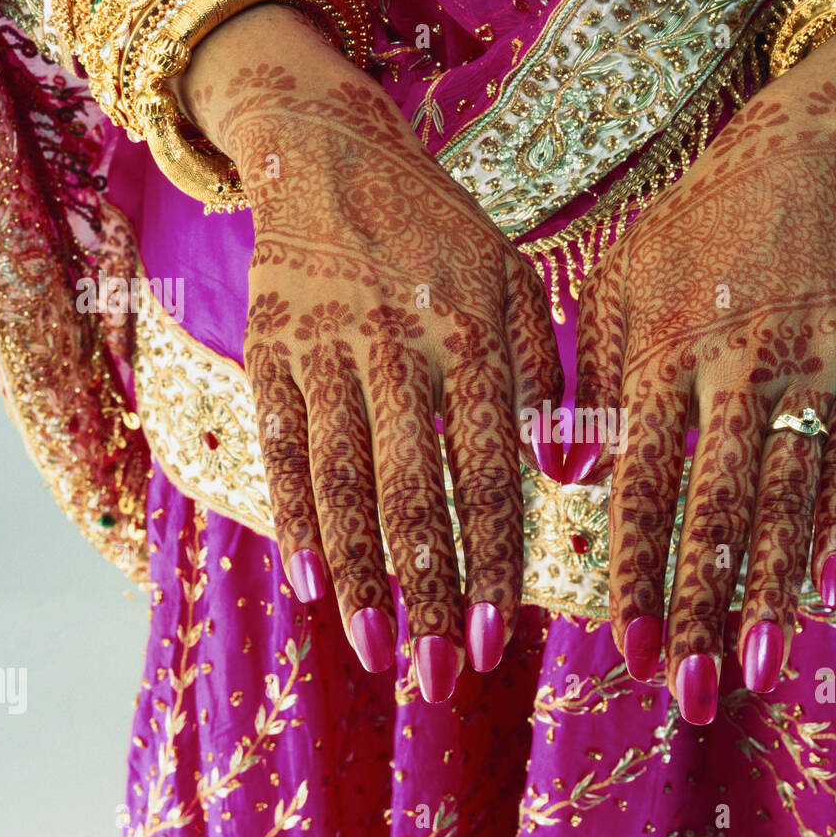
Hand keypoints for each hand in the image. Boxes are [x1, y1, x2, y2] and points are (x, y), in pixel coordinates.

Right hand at [179, 8, 562, 701]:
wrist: (331, 156)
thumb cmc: (444, 235)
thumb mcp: (515, 282)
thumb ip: (545, 377)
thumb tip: (567, 480)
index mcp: (470, 334)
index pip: (487, 471)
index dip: (493, 562)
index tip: (502, 644)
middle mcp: (396, 349)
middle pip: (411, 493)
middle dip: (429, 594)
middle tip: (443, 680)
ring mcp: (324, 352)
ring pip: (341, 484)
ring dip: (359, 578)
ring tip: (378, 654)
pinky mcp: (268, 353)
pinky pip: (279, 451)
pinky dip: (295, 520)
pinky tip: (308, 586)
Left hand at [570, 27, 835, 723]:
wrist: (797, 159)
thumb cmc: (687, 236)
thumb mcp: (615, 289)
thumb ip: (589, 383)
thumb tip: (565, 481)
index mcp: (659, 352)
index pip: (642, 485)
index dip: (633, 574)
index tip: (623, 653)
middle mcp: (733, 367)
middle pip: (715, 510)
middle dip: (701, 609)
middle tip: (689, 696)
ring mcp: (805, 369)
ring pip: (787, 499)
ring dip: (774, 592)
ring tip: (762, 673)